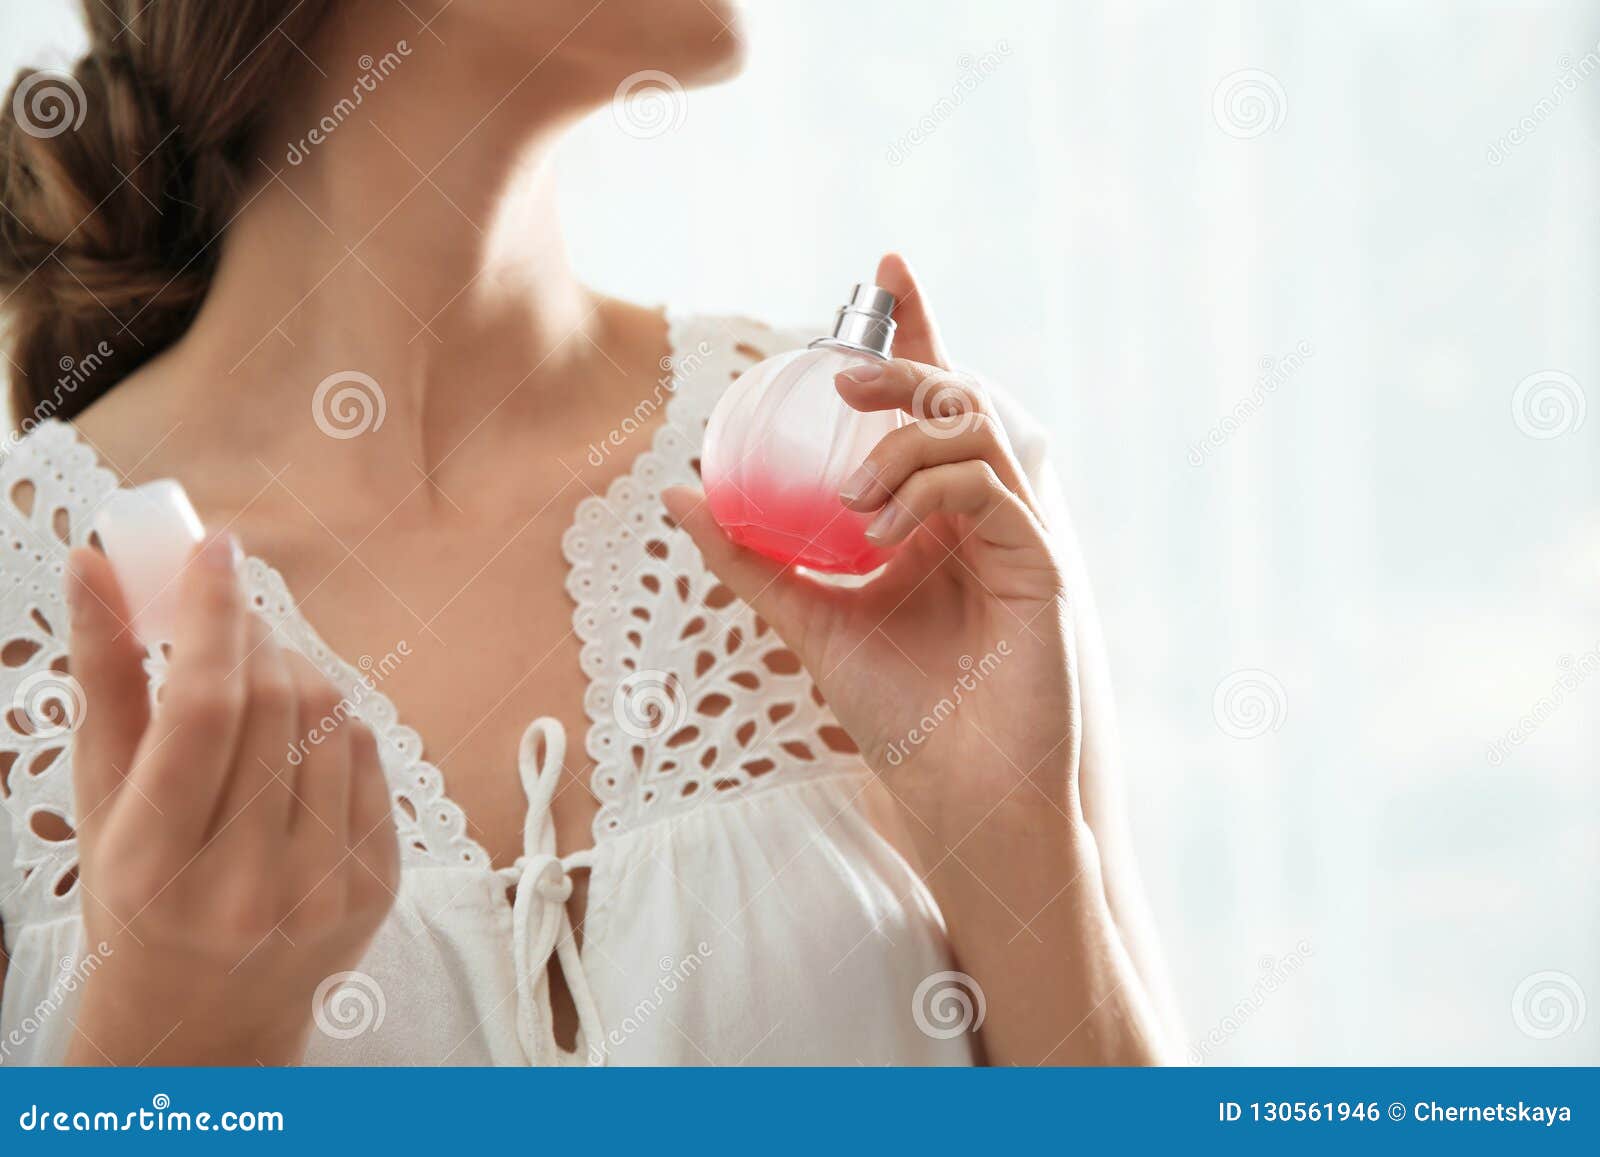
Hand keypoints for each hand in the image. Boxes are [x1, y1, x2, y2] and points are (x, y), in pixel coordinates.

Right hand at [63, 533, 398, 1064]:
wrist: (203, 1025)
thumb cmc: (133, 904)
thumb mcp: (101, 804)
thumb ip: (106, 680)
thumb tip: (95, 564)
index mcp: (158, 864)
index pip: (206, 708)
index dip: (214, 614)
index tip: (216, 549)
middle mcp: (250, 883)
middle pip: (279, 702)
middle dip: (255, 636)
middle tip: (230, 619)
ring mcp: (327, 888)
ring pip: (336, 719)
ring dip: (298, 673)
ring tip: (258, 685)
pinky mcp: (380, 885)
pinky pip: (371, 760)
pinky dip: (333, 725)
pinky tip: (295, 742)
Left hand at [664, 254, 1080, 851]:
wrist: (955, 791)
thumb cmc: (898, 714)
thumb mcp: (807, 620)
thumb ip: (751, 557)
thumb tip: (680, 492)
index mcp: (934, 516)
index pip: (923, 406)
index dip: (909, 331)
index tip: (881, 270)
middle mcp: (978, 512)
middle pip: (953, 395)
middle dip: (901, 362)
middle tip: (841, 378)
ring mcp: (1015, 533)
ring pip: (973, 429)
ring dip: (903, 439)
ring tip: (851, 499)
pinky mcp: (1041, 563)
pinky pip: (987, 487)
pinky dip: (929, 491)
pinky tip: (882, 532)